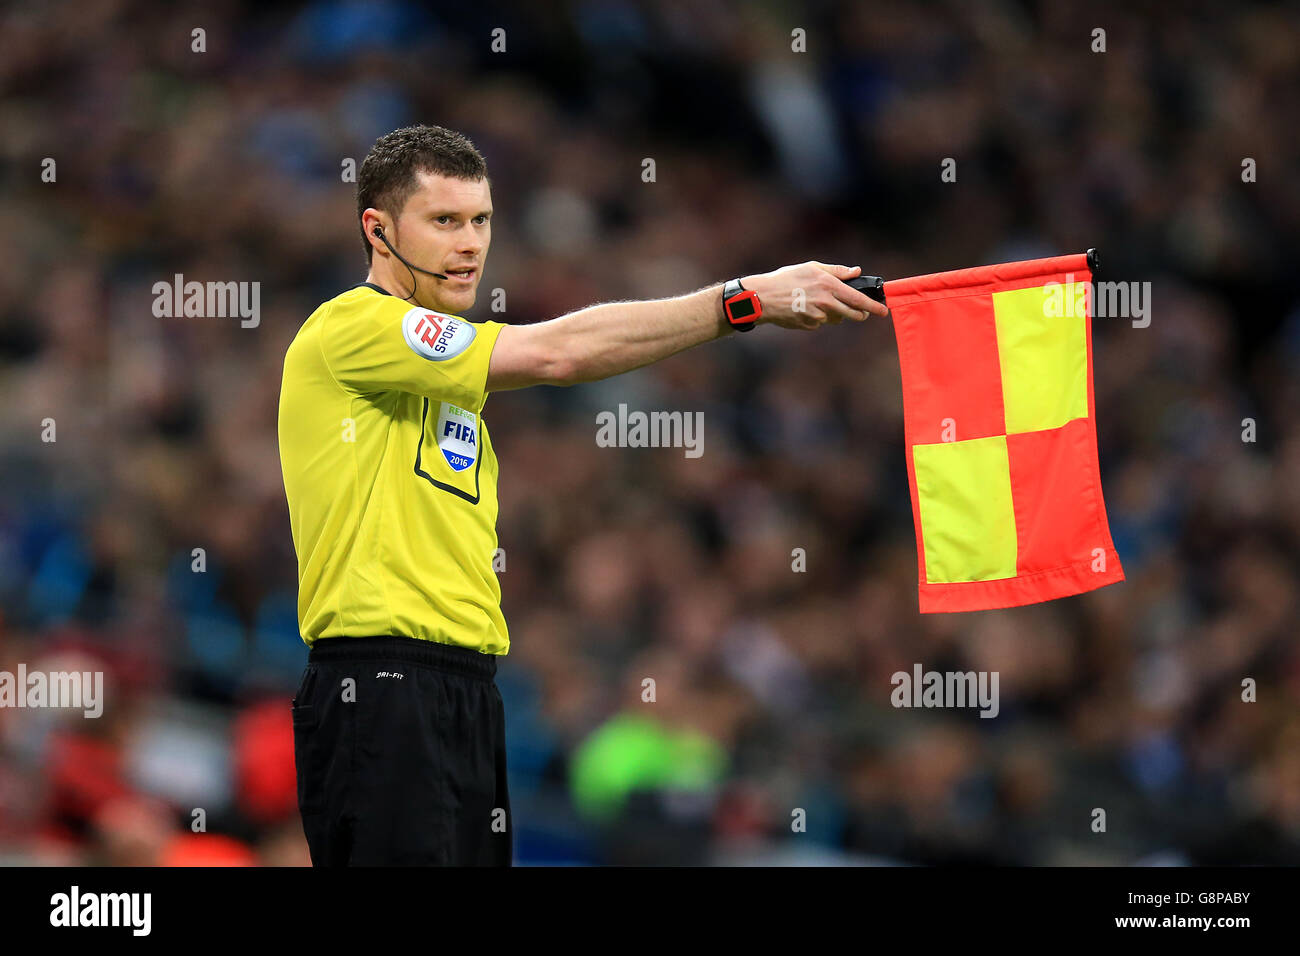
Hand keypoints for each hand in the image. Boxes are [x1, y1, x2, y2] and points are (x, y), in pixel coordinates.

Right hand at [741, 261, 888, 330]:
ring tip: (817, 302)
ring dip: (834, 313)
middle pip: (852, 314)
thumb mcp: (812, 267)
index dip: (873, 306)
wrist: (763, 298)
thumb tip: (856, 271)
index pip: (858, 299)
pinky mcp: (809, 325)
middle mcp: (826, 303)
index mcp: (829, 286)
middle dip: (859, 314)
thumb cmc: (786, 279)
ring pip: (836, 319)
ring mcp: (818, 316)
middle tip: (860, 313)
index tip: (883, 311)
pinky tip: (804, 309)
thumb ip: (837, 271)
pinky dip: (817, 317)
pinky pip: (820, 323)